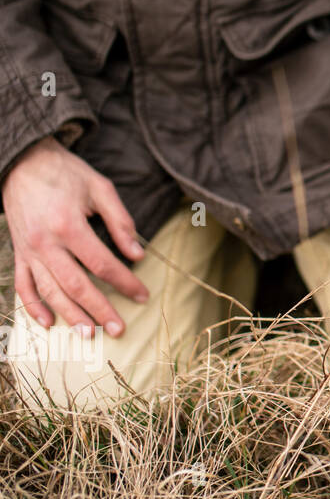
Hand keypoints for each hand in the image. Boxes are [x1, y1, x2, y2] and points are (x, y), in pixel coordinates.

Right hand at [2, 136, 146, 337]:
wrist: (23, 164)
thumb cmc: (67, 174)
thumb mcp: (100, 188)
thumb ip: (120, 221)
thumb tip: (137, 254)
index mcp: (68, 225)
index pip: (102, 264)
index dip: (125, 282)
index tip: (143, 295)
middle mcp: (45, 243)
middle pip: (76, 285)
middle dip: (100, 309)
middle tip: (119, 329)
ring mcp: (28, 251)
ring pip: (49, 291)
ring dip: (70, 315)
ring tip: (89, 334)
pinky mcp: (18, 253)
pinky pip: (22, 286)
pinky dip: (33, 307)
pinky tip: (49, 323)